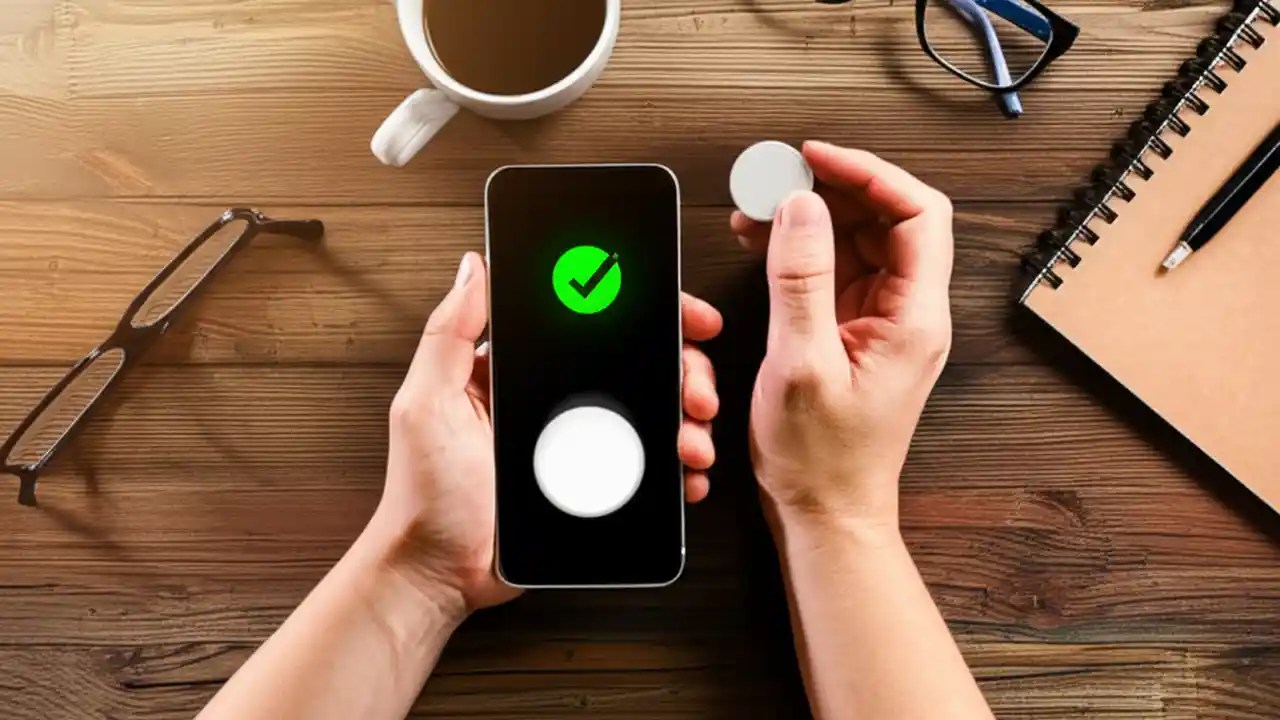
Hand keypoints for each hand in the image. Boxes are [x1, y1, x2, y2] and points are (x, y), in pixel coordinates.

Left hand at [369, 252, 721, 612]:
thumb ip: (447, 334)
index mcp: (519, 370)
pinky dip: (678, 467)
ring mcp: (581, 442)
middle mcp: (555, 399)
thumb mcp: (425, 405)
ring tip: (691, 441)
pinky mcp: (596, 483)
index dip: (644, 311)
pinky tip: (685, 473)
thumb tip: (473, 269)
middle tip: (695, 390)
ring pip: (654, 413)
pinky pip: (650, 467)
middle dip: (683, 369)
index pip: (591, 322)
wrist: (442, 573)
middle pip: (638, 364)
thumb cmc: (424, 496)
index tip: (682, 315)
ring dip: (687, 420)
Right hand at [733, 141, 953, 528]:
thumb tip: (798, 207)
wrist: (827, 514)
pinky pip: (836, 271)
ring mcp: (883, 323)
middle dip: (832, 189)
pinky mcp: (855, 333)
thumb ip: (801, 280)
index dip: (869, 173)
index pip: (917, 213)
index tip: (815, 158)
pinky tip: (766, 243)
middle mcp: (908, 314)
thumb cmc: (823, 460)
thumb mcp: (800, 364)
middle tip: (777, 178)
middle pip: (887, 219)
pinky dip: (804, 249)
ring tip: (760, 207)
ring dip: (813, 216)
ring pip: (859, 241)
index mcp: (915, 319)